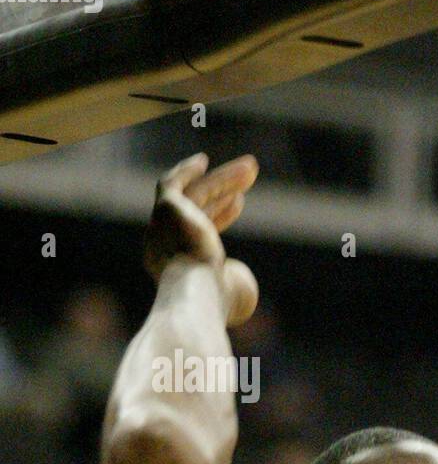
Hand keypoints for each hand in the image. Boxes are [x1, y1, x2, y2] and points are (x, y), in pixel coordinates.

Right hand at [144, 152, 260, 325]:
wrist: (197, 294)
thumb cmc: (217, 302)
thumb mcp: (234, 295)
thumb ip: (235, 283)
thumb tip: (238, 276)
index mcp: (173, 265)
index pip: (196, 232)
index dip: (218, 214)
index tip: (238, 202)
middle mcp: (161, 243)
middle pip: (195, 208)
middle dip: (222, 191)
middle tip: (246, 178)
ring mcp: (160, 224)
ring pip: (194, 193)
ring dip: (223, 179)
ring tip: (251, 167)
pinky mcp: (166, 207)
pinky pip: (174, 182)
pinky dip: (187, 170)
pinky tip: (204, 161)